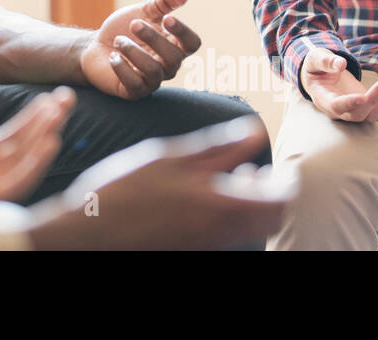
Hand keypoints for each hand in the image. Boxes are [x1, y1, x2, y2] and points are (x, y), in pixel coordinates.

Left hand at [0, 87, 75, 220]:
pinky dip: (33, 164)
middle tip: (67, 96)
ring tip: (59, 114)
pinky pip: (12, 183)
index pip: (11, 135)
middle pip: (22, 146)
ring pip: (22, 162)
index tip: (52, 95)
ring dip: (43, 139)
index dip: (32, 116)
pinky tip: (47, 142)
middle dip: (45, 122)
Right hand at [28, 115, 293, 249]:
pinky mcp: (192, 248)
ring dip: (252, 205)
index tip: (280, 165)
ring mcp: (205, 243)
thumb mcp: (169, 156)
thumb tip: (255, 131)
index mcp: (217, 204)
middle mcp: (218, 230)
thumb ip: (217, 147)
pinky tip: (210, 194)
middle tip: (255, 170)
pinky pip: (229, 235)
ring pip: (251, 229)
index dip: (286, 182)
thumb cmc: (124, 188)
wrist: (91, 229)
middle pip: (270, 220)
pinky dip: (232, 215)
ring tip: (235, 178)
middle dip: (273, 195)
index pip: (279, 201)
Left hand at [80, 0, 200, 99]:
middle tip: (133, 24)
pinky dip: (123, 68)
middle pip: (173, 57)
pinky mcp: (133, 92)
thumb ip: (163, 3)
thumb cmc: (124, 30)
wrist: (95, 46)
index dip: (183, 32)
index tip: (167, 18)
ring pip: (154, 71)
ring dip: (134, 52)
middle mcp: (167, 67)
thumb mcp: (143, 12)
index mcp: (174, 46)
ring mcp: (151, 81)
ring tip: (117, 41)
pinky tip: (112, 56)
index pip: (192, 44)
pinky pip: (135, 84)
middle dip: (153, 38)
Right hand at [299, 48, 377, 121]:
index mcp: (323, 98)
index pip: (336, 106)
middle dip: (374, 99)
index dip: (350, 103)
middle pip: (358, 114)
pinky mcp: (364, 109)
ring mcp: (352, 112)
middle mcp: (338, 111)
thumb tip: (341, 64)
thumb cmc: (317, 67)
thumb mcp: (316, 59)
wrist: (322, 75)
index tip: (363, 96)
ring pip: (371, 116)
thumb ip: (326, 61)